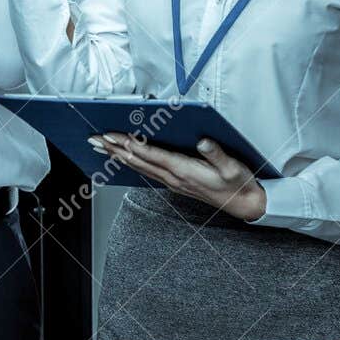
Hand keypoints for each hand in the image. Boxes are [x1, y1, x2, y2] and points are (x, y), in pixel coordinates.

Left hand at [91, 134, 266, 220]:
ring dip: (118, 156)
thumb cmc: (239, 185)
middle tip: (94, 138)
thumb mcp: (233, 168)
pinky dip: (131, 162)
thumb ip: (217, 154)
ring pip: (139, 167)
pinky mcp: (175, 183)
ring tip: (100, 146)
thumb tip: (203, 141)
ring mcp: (173, 181)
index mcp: (185, 170)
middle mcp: (174, 177)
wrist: (245, 204)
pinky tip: (124, 158)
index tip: (114, 135)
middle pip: (138, 161)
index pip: (152, 155)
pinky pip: (147, 171)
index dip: (131, 144)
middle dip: (114, 149)